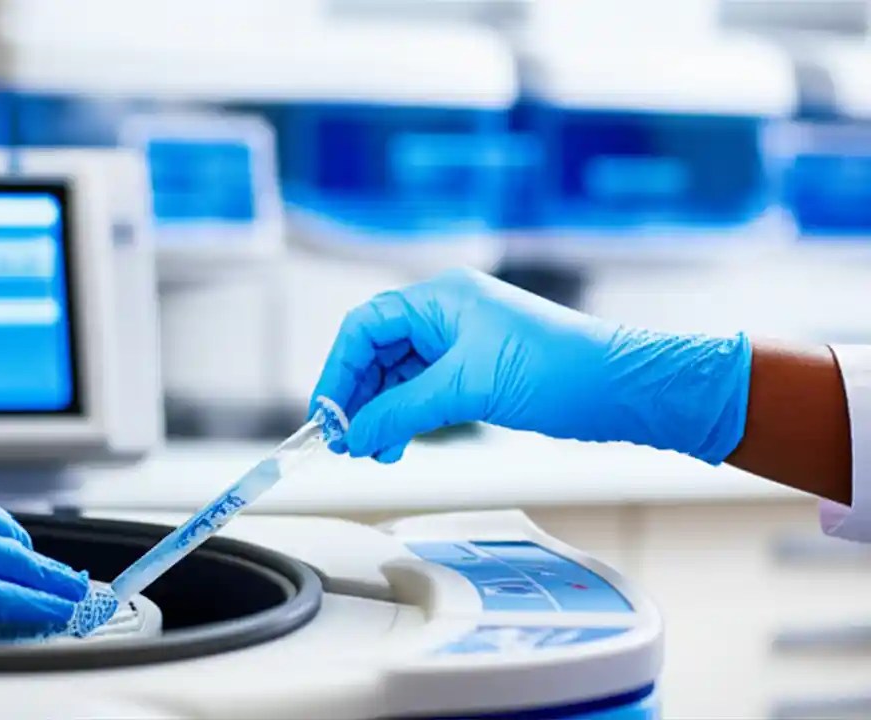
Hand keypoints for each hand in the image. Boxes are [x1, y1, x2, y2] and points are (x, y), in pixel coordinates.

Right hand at [311, 269, 751, 464]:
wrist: (618, 387)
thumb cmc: (555, 368)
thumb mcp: (466, 389)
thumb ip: (401, 411)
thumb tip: (355, 435)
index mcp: (439, 297)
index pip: (365, 326)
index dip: (338, 370)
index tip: (326, 415)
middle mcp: (444, 312)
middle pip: (375, 351)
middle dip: (357, 397)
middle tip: (345, 440)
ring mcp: (459, 340)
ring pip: (396, 375)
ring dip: (379, 412)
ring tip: (372, 450)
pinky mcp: (474, 368)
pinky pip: (421, 389)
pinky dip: (404, 415)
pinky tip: (397, 443)